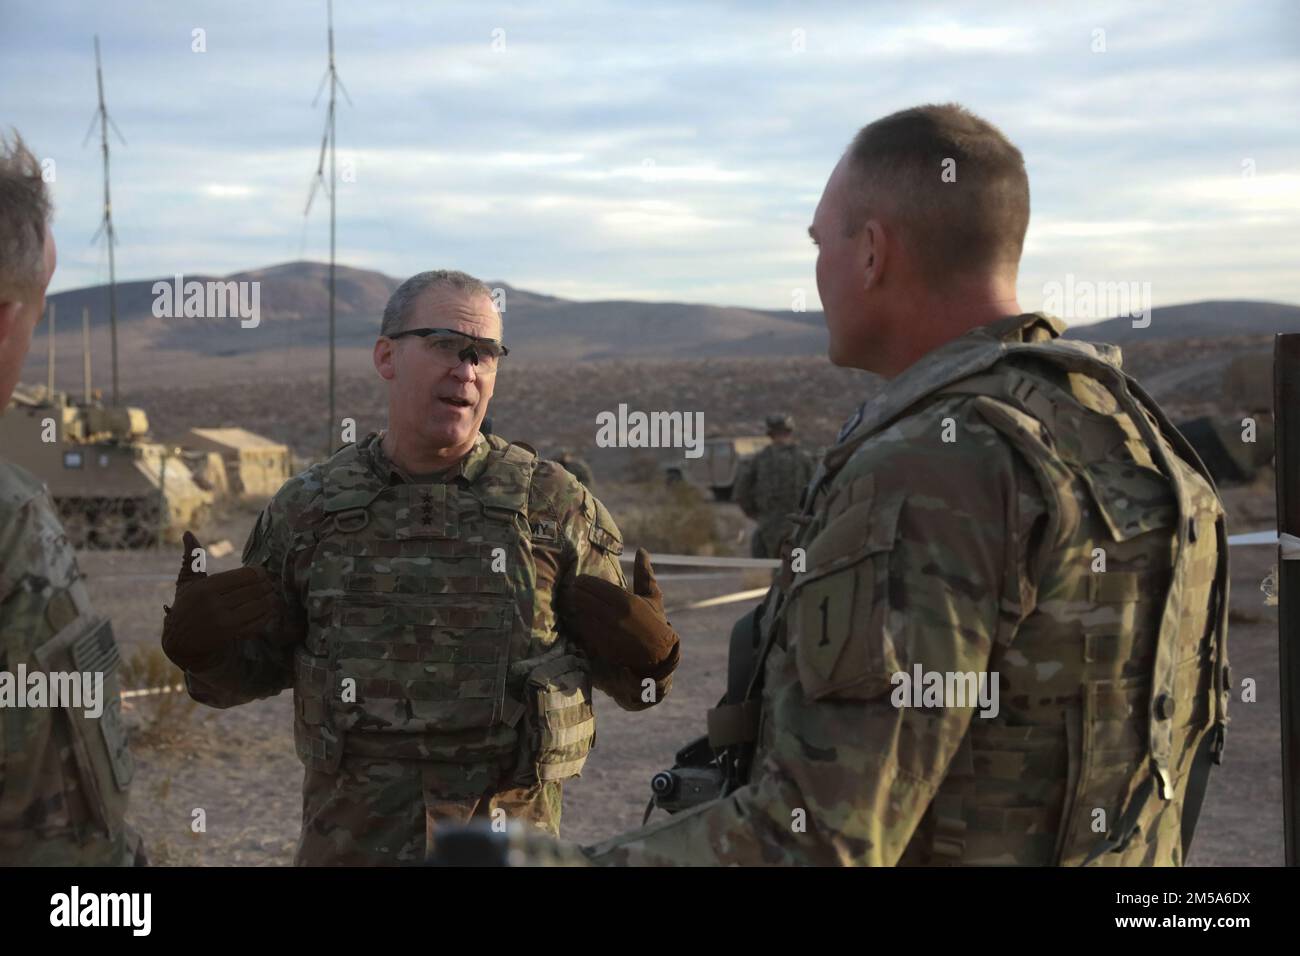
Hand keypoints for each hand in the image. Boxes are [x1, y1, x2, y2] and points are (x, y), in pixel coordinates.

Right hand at [161, 531, 294, 671]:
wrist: (180, 642)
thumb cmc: (187, 606)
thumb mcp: (187, 582)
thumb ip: (192, 558)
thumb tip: (188, 533)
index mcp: (207, 587)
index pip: (246, 575)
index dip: (259, 572)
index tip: (261, 573)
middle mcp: (215, 604)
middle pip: (256, 590)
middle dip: (267, 585)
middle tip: (270, 584)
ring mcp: (224, 622)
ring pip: (260, 606)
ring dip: (271, 600)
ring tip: (272, 596)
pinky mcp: (231, 636)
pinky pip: (258, 623)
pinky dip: (267, 616)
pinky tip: (269, 611)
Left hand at [563, 548, 679, 673]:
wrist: (658, 655)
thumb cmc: (655, 622)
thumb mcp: (652, 596)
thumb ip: (644, 574)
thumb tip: (641, 550)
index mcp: (627, 601)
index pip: (596, 586)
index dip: (584, 581)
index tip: (579, 580)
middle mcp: (615, 616)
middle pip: (584, 599)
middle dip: (575, 592)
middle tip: (571, 589)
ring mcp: (607, 632)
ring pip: (580, 614)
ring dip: (574, 607)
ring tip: (571, 602)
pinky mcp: (601, 646)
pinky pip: (582, 630)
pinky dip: (578, 622)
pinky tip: (577, 617)